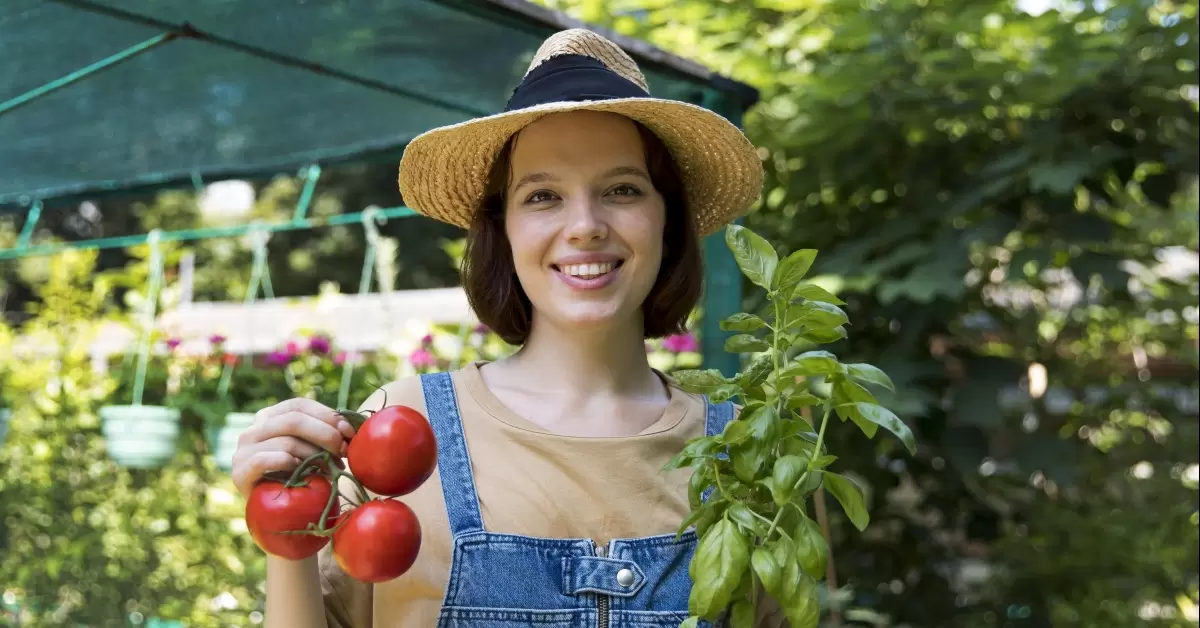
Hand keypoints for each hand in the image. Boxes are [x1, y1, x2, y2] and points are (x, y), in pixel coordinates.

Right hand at [231, 398, 356, 498]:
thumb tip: (350, 427)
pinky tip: (302, 473)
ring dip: (315, 454)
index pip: (299, 405)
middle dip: (326, 434)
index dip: (327, 415)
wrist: (281, 518)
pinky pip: (267, 459)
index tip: (350, 431)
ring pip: (286, 441)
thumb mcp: (314, 450)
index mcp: (270, 418)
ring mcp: (243, 451)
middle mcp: (253, 430)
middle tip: (344, 451)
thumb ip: (325, 433)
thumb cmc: (302, 480)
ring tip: (329, 468)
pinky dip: (290, 464)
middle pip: (294, 419)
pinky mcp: (240, 472)